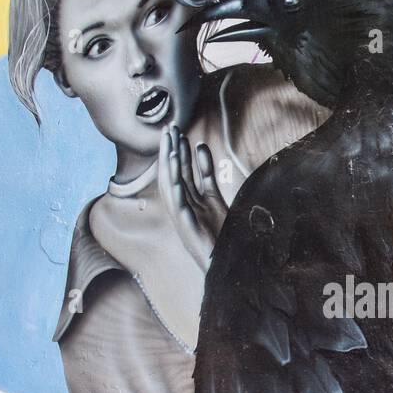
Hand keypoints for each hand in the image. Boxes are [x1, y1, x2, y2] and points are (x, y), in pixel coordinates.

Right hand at [158, 126, 226, 273]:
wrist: (223, 264)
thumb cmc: (218, 233)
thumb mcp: (214, 195)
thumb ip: (207, 172)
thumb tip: (200, 146)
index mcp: (187, 198)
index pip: (180, 169)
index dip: (177, 149)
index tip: (176, 129)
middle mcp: (182, 207)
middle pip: (174, 175)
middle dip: (170, 152)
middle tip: (169, 129)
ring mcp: (183, 219)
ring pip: (173, 191)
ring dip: (171, 171)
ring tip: (171, 151)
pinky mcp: (188, 231)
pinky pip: (181, 212)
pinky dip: (178, 197)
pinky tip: (177, 183)